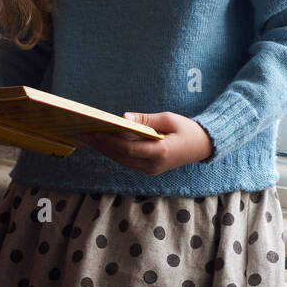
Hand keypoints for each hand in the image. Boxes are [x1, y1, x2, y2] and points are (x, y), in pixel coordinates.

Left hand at [77, 112, 213, 175]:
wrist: (202, 146)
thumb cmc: (187, 129)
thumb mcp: (168, 119)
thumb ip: (146, 120)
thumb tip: (124, 117)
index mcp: (160, 152)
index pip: (129, 148)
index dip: (110, 141)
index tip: (95, 131)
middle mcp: (153, 165)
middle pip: (121, 156)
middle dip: (101, 145)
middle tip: (83, 134)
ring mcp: (151, 170)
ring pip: (122, 161)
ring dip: (105, 150)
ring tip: (88, 138)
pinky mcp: (149, 169)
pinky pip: (128, 161)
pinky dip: (114, 152)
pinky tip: (103, 143)